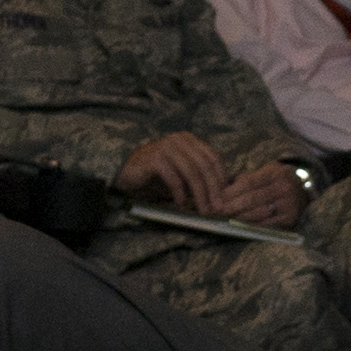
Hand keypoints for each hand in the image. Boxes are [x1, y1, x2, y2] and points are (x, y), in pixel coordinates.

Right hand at [118, 133, 233, 214]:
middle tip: (217, 208)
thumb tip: (219, 196)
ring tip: (202, 210)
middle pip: (205, 165)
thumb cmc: (155, 176)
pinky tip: (181, 204)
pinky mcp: (154, 159)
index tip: (225, 198)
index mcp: (189, 140)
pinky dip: (180, 193)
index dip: (221, 179)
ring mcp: (166, 147)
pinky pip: (174, 177)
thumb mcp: (180, 175)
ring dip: (200, 194)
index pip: (213, 157)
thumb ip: (197, 178)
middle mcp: (179, 140)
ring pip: (192, 172)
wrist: (126, 173)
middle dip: (213, 189)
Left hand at [221, 161, 306, 228]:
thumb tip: (222, 190)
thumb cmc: (276, 182)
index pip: (248, 182)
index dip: (231, 191)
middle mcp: (284, 187)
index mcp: (275, 173)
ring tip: (224, 219)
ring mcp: (288, 204)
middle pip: (252, 198)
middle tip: (217, 211)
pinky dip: (251, 225)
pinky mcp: (289, 219)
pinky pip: (266, 224)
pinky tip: (239, 226)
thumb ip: (246, 178)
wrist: (302, 192)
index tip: (217, 198)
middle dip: (232, 206)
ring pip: (258, 213)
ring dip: (238, 217)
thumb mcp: (265, 173)